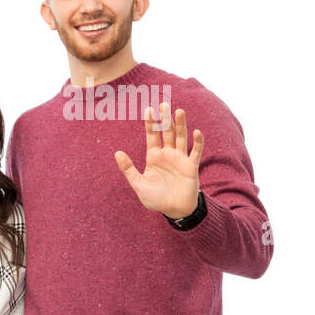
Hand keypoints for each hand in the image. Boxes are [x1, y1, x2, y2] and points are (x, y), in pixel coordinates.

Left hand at [114, 102, 202, 218]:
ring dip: (180, 125)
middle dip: (165, 119)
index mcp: (154, 156)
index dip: (151, 123)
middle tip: (163, 104)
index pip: (152, 136)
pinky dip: (197, 142)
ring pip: (181, 137)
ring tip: (178, 111)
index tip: (148, 109)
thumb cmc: (155, 198)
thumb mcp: (138, 183)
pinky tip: (196, 131)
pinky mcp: (191, 166)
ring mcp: (180, 158)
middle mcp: (168, 154)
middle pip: (167, 132)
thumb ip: (128, 169)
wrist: (173, 210)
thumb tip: (117, 152)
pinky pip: (195, 152)